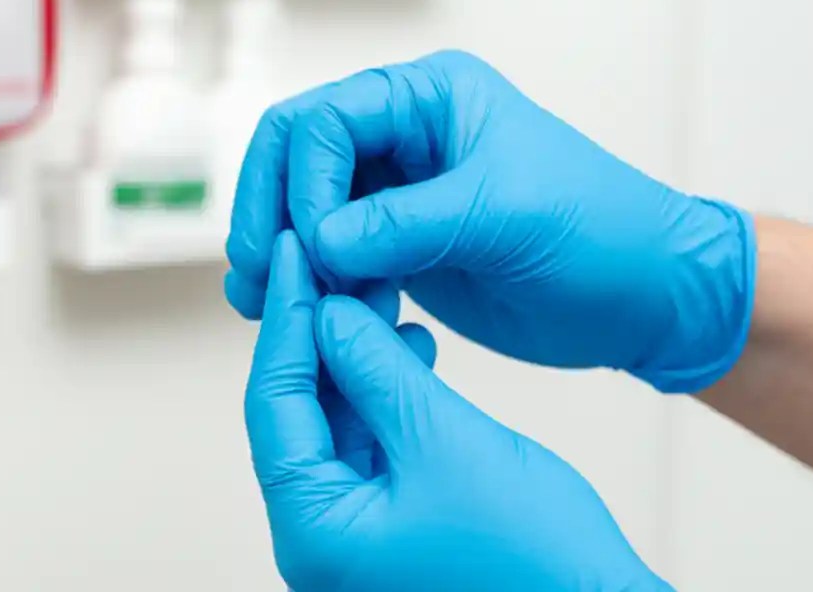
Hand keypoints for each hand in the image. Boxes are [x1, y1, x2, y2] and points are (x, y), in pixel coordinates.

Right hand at [227, 50, 755, 392]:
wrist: (645, 298)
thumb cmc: (602, 232)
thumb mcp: (506, 216)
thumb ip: (407, 224)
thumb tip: (318, 240)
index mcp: (430, 98)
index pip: (327, 122)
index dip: (305, 183)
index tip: (318, 244)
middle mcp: (404, 135)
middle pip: (295, 155)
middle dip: (268, 209)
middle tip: (256, 269)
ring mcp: (396, 191)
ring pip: (301, 206)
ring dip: (276, 249)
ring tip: (260, 302)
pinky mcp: (396, 244)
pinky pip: (327, 252)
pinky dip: (305, 279)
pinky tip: (293, 312)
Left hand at [246, 232, 670, 590]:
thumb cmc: (539, 560)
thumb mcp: (446, 442)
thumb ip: (377, 371)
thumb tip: (328, 314)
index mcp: (313, 532)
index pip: (273, 404)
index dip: (285, 319)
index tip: (294, 251)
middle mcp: (320, 540)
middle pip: (298, 414)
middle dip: (320, 334)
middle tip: (337, 263)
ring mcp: (356, 538)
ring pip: (336, 425)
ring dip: (359, 360)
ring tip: (382, 294)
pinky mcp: (395, 529)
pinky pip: (372, 447)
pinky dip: (388, 396)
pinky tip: (413, 347)